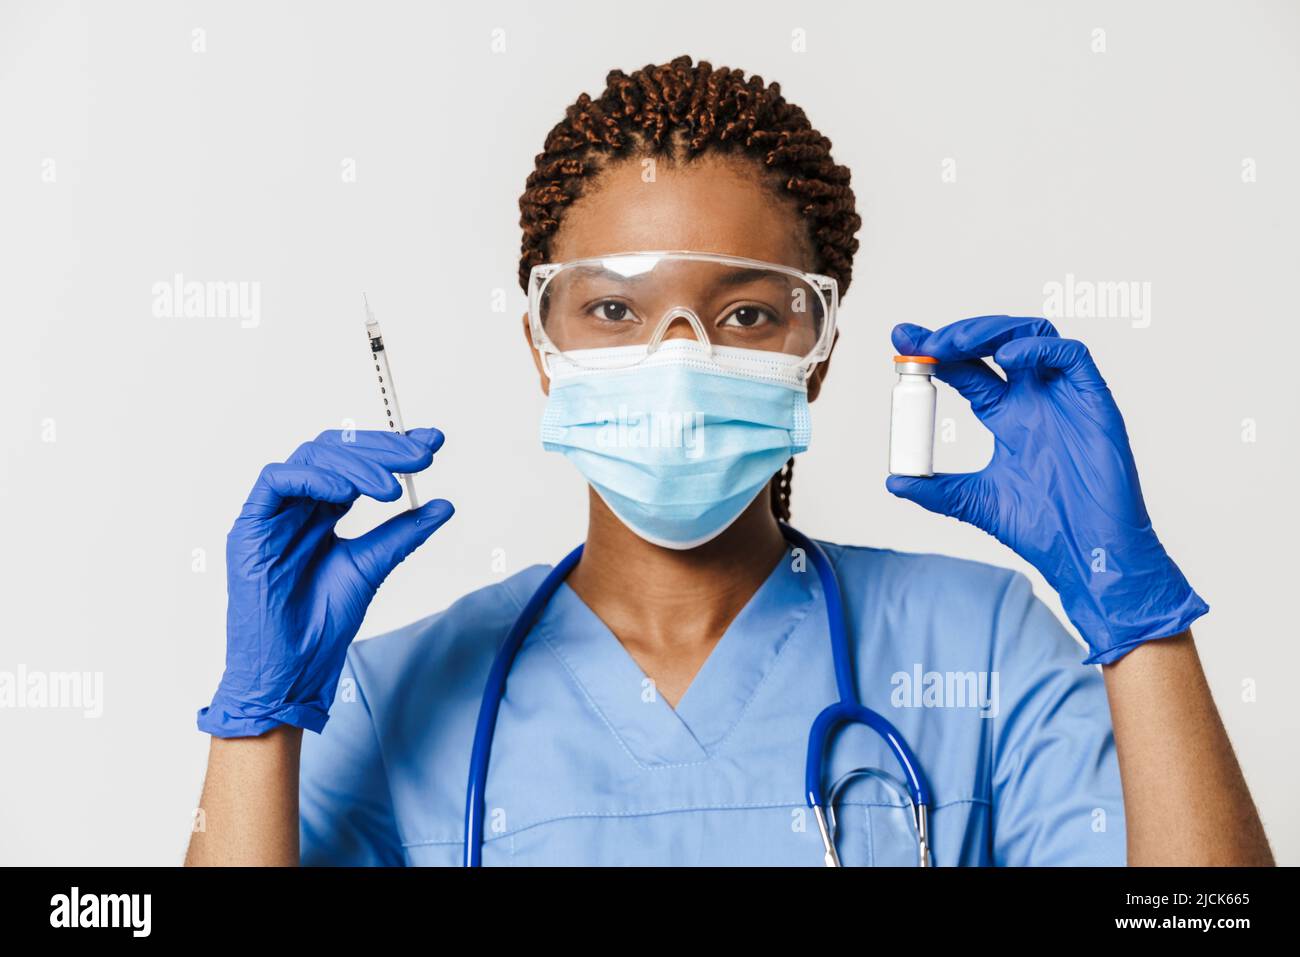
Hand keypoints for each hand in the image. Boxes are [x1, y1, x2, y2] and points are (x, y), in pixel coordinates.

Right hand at [197, 427, 453, 736]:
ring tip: (390, 489)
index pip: (358, 462)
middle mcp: (298, 506)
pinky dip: (314, 478)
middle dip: (383, 448)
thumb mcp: (373, 567)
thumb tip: (443, 505)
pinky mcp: (250, 527)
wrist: (293, 669)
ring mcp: (273, 514)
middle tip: (422, 455)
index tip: (434, 441)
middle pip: (337, 451)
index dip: (394, 447)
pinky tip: (347, 491)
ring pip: (311, 458)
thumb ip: (403, 533)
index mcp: (324, 512)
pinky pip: (276, 481)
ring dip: (357, 464)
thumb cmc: (321, 625)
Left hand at [886, 316, 1206, 662]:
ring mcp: (1064, 397)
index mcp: (1007, 417)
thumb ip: (935, 490)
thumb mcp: (975, 503)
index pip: (966, 370)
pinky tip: (1006, 358)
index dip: (935, 352)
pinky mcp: (1094, 402)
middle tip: (923, 342)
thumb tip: (892, 482)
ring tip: (955, 344)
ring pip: (1031, 335)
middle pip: (994, 344)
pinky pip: (1072, 356)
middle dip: (956, 335)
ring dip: (990, 331)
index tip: (901, 339)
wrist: (1088, 554)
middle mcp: (1034, 400)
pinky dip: (1038, 347)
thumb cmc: (1045, 529)